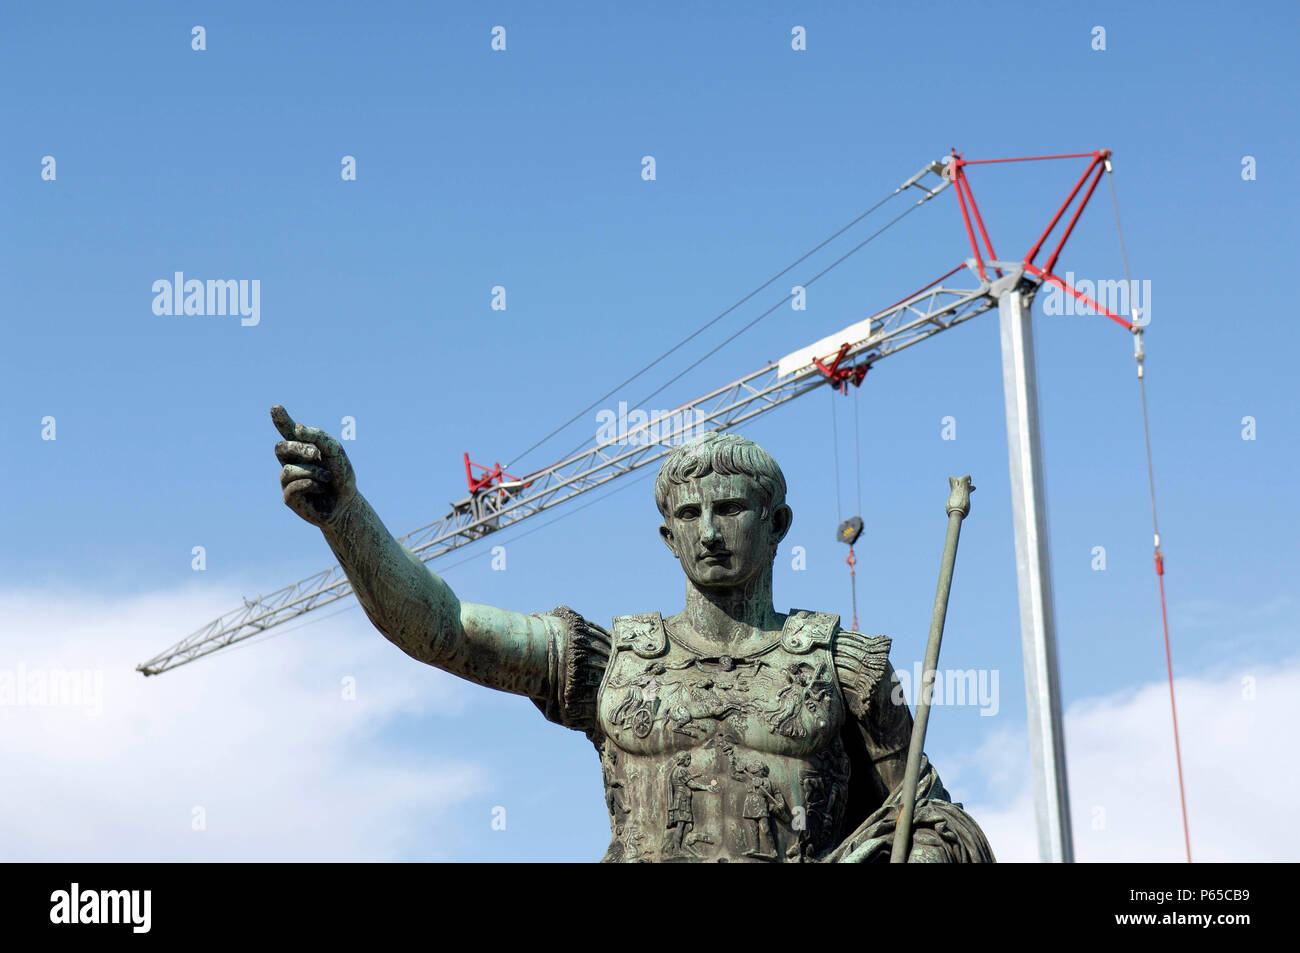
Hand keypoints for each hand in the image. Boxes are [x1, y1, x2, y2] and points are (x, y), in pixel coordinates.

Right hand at [271, 405, 356, 526]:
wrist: (347, 502)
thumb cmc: (341, 475)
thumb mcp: (335, 452)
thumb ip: (319, 436)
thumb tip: (297, 428)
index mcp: (302, 448)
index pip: (288, 432)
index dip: (281, 420)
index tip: (276, 408)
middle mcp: (291, 461)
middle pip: (281, 447)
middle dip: (299, 448)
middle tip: (316, 454)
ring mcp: (288, 480)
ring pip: (287, 469)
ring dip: (312, 471)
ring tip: (327, 478)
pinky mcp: (288, 497)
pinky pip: (292, 486)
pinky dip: (310, 484)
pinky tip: (320, 488)